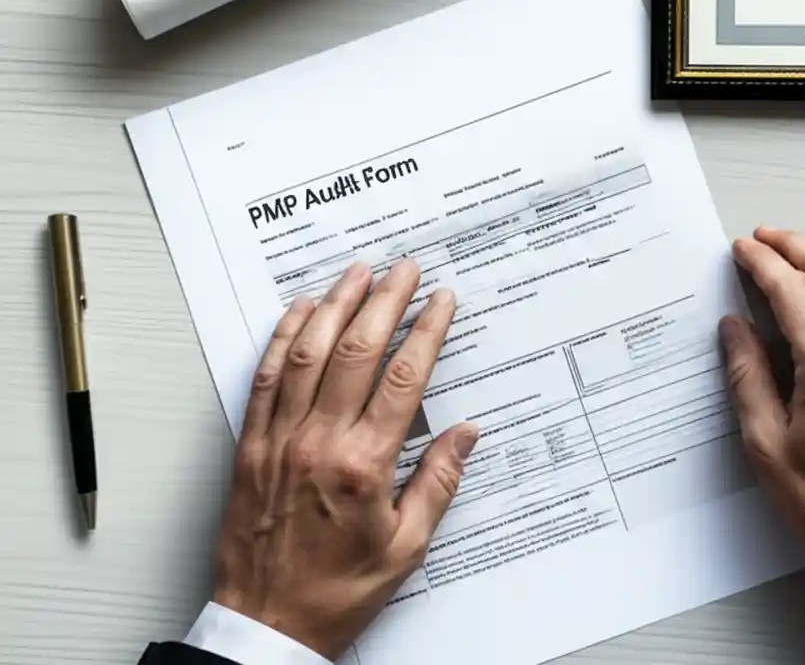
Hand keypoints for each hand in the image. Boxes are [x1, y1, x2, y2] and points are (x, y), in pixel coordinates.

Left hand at [212, 259, 478, 658]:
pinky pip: (266, 379)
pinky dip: (282, 339)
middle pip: (356, 352)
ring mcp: (279, 440)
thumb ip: (437, 483)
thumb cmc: (336, 593)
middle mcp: (319, 443)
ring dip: (334, 306)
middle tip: (404, 268)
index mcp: (363, 467)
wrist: (267, 624)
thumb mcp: (406, 548)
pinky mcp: (250, 447)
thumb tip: (466, 433)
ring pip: (307, 354)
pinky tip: (298, 311)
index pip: (404, 379)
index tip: (441, 301)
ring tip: (357, 272)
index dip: (426, 331)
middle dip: (385, 301)